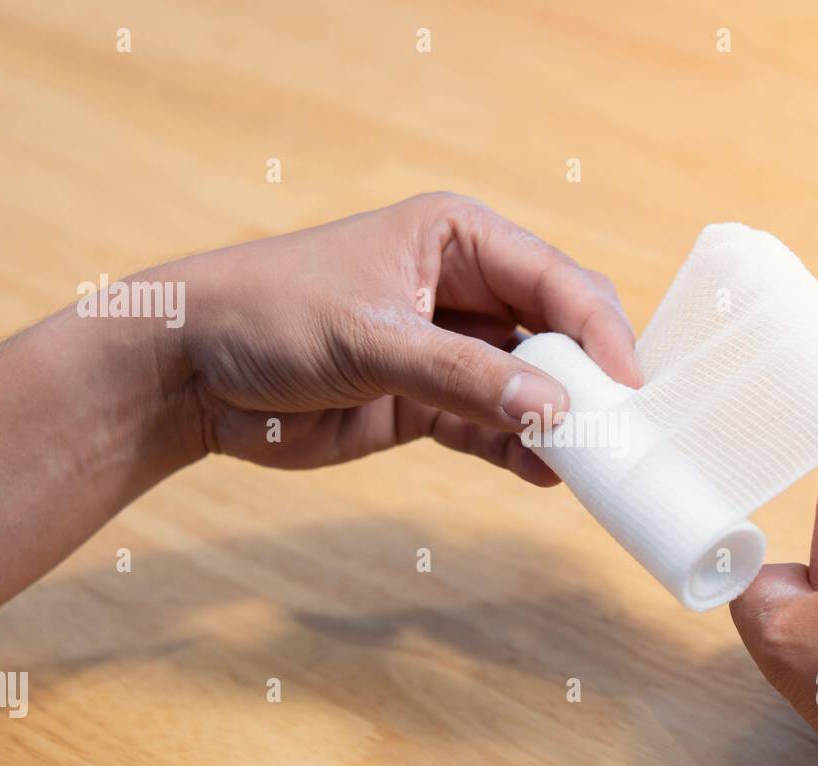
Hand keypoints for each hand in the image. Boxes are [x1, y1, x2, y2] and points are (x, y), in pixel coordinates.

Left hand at [174, 192, 638, 480]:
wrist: (188, 372)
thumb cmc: (270, 316)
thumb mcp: (373, 337)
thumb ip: (466, 376)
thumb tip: (555, 409)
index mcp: (457, 237)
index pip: (554, 278)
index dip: (599, 330)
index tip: (629, 386)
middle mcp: (463, 288)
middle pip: (555, 330)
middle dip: (588, 376)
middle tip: (617, 429)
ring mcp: (447, 350)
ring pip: (530, 384)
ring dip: (558, 421)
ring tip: (590, 463)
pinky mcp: (426, 403)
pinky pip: (491, 427)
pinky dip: (519, 451)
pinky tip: (546, 475)